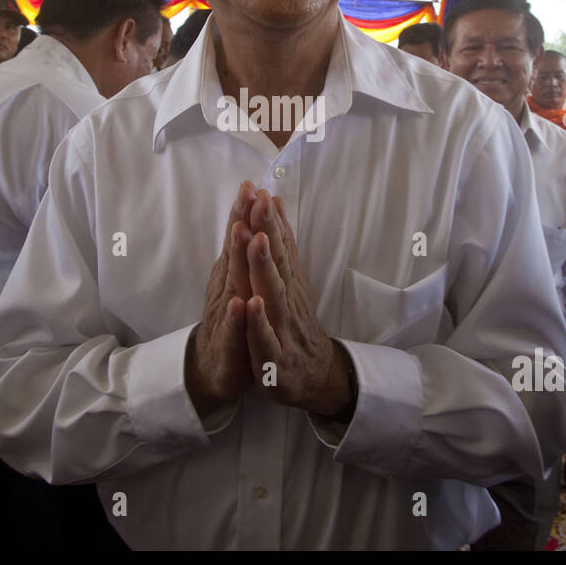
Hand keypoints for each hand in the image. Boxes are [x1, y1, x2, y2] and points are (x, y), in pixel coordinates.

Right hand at [186, 181, 257, 417]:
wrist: (216, 371)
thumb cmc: (234, 324)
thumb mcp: (239, 285)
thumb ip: (242, 253)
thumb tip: (248, 219)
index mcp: (232, 276)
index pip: (238, 239)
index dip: (244, 212)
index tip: (251, 182)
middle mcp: (226, 291)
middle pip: (234, 253)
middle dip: (240, 223)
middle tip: (247, 193)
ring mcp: (226, 318)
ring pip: (232, 285)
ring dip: (238, 260)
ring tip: (244, 233)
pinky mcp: (229, 347)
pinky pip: (233, 331)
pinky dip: (236, 317)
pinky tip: (240, 303)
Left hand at [243, 190, 349, 416]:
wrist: (314, 375)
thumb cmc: (294, 323)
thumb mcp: (291, 281)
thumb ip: (283, 243)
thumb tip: (276, 200)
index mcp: (289, 281)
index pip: (279, 245)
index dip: (269, 218)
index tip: (259, 189)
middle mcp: (288, 299)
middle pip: (278, 261)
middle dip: (267, 231)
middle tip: (259, 201)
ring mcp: (283, 328)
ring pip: (272, 294)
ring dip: (264, 267)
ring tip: (255, 240)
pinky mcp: (276, 358)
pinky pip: (265, 338)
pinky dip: (258, 322)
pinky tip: (251, 304)